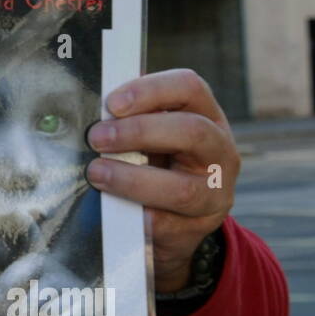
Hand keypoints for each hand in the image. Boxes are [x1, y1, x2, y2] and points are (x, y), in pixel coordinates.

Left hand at [85, 69, 237, 293]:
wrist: (178, 220)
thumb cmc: (161, 164)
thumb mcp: (155, 136)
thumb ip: (134, 119)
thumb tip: (94, 109)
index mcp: (208, 117)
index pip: (190, 88)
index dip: (150, 90)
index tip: (111, 103)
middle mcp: (220, 152)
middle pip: (192, 131)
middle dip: (139, 132)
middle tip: (97, 138)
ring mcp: (216, 193)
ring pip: (182, 188)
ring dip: (132, 180)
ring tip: (98, 174)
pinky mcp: (200, 228)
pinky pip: (167, 225)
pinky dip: (137, 217)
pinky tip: (115, 211)